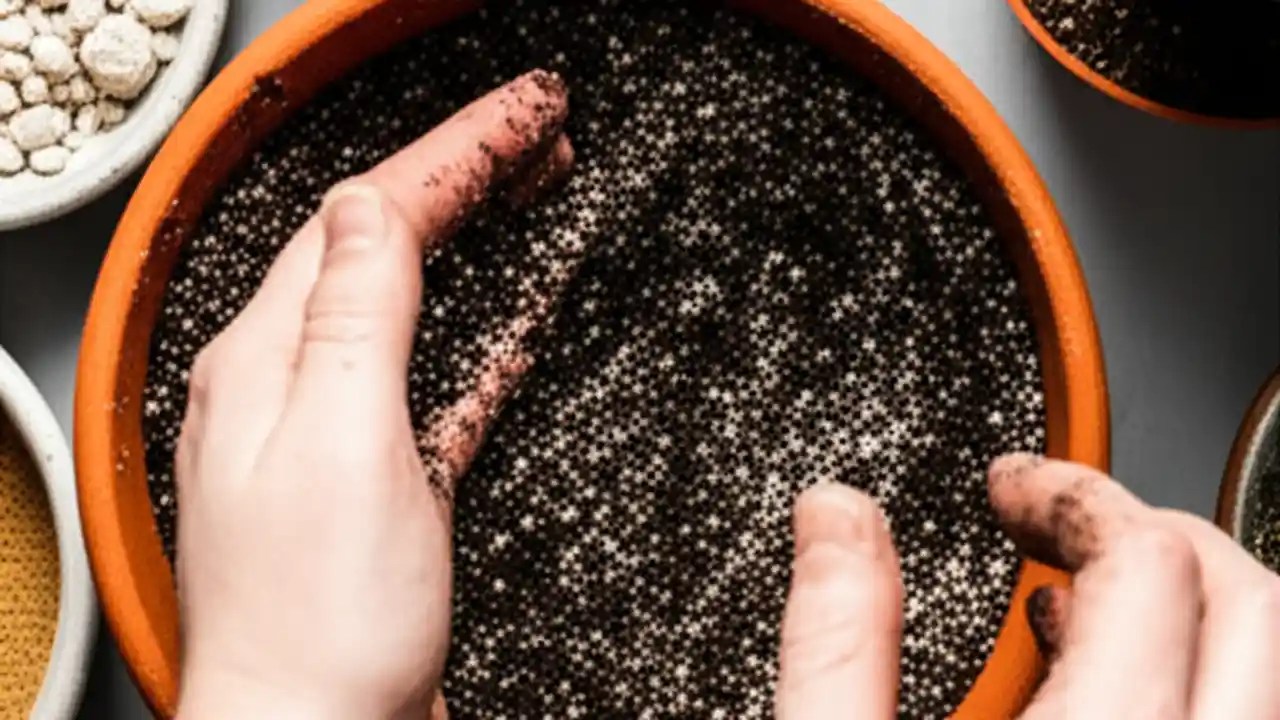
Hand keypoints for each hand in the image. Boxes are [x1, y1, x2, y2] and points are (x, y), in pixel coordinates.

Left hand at [174, 70, 571, 719]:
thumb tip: (370, 207)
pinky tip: (509, 331)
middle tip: (539, 138)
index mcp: (267, 362)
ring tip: (528, 196)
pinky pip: (431, 387)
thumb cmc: (317, 621)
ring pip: (409, 307)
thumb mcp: (340, 441)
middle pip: (380, 248)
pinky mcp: (378, 489)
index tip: (526, 114)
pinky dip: (474, 345)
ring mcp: (332, 439)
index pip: (365, 218)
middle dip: (460, 179)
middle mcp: (288, 389)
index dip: (452, 154)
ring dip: (471, 245)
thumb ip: (353, 317)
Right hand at [775, 455, 1279, 719]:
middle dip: (1150, 527)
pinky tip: (1109, 685)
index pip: (1144, 561)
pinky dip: (1201, 671)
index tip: (1008, 485)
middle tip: (1055, 518)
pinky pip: (1253, 716)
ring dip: (1192, 601)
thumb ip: (836, 638)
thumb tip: (833, 513)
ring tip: (1082, 595)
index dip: (1069, 489)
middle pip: (1248, 597)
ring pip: (1274, 664)